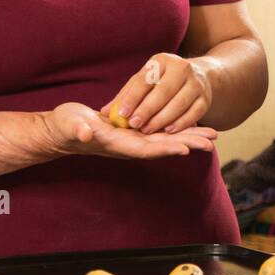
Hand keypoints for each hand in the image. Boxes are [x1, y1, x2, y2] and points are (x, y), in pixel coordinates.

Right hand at [47, 102, 216, 159]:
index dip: (165, 148)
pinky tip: (193, 125)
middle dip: (188, 143)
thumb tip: (86, 132)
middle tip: (211, 140)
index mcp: (116, 144)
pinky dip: (177, 128)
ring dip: (188, 136)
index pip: (145, 149)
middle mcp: (129, 145)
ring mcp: (133, 139)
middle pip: (163, 146)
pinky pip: (161, 131)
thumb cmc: (64, 127)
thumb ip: (78, 129)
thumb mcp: (70, 125)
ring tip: (211, 134)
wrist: (62, 129)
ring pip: (166, 138)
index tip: (186, 148)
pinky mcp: (134, 130)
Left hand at [101, 53, 212, 134]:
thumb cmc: (161, 81)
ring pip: (179, 103)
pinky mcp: (205, 98)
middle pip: (163, 91)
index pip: (145, 79)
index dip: (133, 97)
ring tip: (147, 130)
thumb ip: (125, 96)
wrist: (197, 77)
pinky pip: (194, 113)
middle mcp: (181, 68)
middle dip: (147, 109)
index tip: (122, 114)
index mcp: (162, 61)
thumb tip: (104, 112)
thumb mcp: (144, 81)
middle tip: (134, 125)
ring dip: (162, 119)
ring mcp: (196, 83)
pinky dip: (181, 123)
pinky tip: (168, 131)